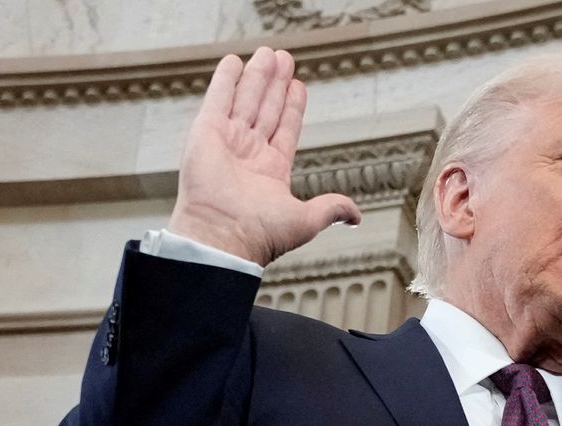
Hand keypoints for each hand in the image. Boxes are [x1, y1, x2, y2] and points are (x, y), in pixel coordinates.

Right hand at [167, 47, 360, 265]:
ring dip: (258, 76)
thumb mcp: (307, 219)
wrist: (224, 236)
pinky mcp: (206, 132)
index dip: (292, 107)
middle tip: (284, 58)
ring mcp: (227, 141)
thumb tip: (356, 217)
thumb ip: (332, 208)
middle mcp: (248, 153)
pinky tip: (234, 62)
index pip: (285, 129)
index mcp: (270, 170)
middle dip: (275, 84)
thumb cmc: (261, 234)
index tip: (298, 86)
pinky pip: (217, 99)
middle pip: (266, 109)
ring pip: (246, 100)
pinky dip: (225, 80)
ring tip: (269, 53)